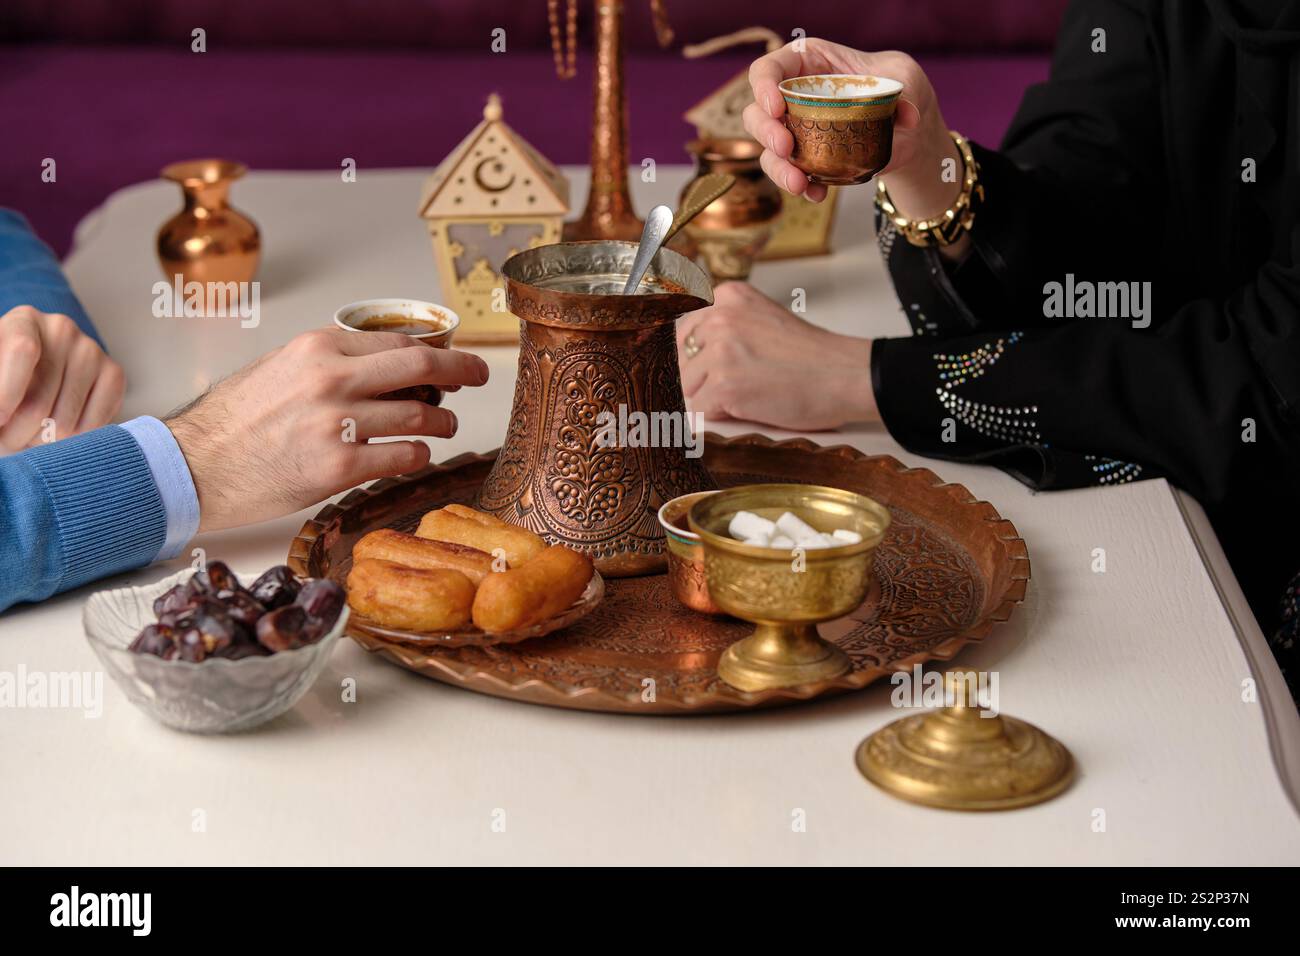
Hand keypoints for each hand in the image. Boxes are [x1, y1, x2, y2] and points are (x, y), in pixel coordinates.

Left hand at [0, 305, 124, 450]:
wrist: (37, 374)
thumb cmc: (6, 377)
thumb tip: (2, 416)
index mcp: (23, 321)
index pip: (22, 351)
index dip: (6, 395)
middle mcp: (62, 330)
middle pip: (39, 402)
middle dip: (16, 434)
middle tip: (7, 438)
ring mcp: (93, 352)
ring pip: (64, 423)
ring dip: (42, 442)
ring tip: (31, 434)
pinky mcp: (114, 376)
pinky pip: (93, 427)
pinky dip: (72, 440)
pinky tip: (59, 431)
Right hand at [166, 327, 488, 531]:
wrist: (193, 465)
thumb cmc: (232, 420)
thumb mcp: (279, 367)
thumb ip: (330, 363)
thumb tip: (382, 366)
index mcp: (318, 347)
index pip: (397, 342)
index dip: (435, 352)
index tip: (452, 360)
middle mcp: (331, 379)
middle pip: (421, 367)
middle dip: (462, 370)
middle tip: (478, 376)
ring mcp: (336, 424)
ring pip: (419, 416)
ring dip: (441, 423)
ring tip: (443, 426)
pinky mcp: (337, 468)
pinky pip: (403, 456)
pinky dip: (418, 454)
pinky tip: (416, 454)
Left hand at [677, 282, 876, 430]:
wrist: (847, 375)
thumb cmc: (813, 357)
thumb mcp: (763, 320)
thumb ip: (727, 326)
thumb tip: (684, 352)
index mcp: (727, 296)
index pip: (683, 331)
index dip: (697, 358)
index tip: (715, 369)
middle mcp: (719, 317)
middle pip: (680, 360)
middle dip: (701, 379)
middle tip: (740, 385)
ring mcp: (719, 351)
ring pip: (687, 387)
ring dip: (712, 398)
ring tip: (750, 394)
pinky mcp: (724, 385)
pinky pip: (699, 411)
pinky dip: (720, 417)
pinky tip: (750, 407)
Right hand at [744, 39, 961, 218]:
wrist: (904, 128)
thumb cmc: (895, 88)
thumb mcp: (903, 79)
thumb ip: (902, 90)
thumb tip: (907, 116)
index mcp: (807, 64)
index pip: (768, 68)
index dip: (763, 86)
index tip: (777, 107)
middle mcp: (792, 98)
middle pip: (757, 112)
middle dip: (765, 132)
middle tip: (785, 147)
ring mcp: (793, 131)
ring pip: (766, 149)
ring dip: (778, 168)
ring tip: (799, 182)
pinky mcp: (803, 159)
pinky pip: (789, 174)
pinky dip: (802, 186)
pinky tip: (817, 192)